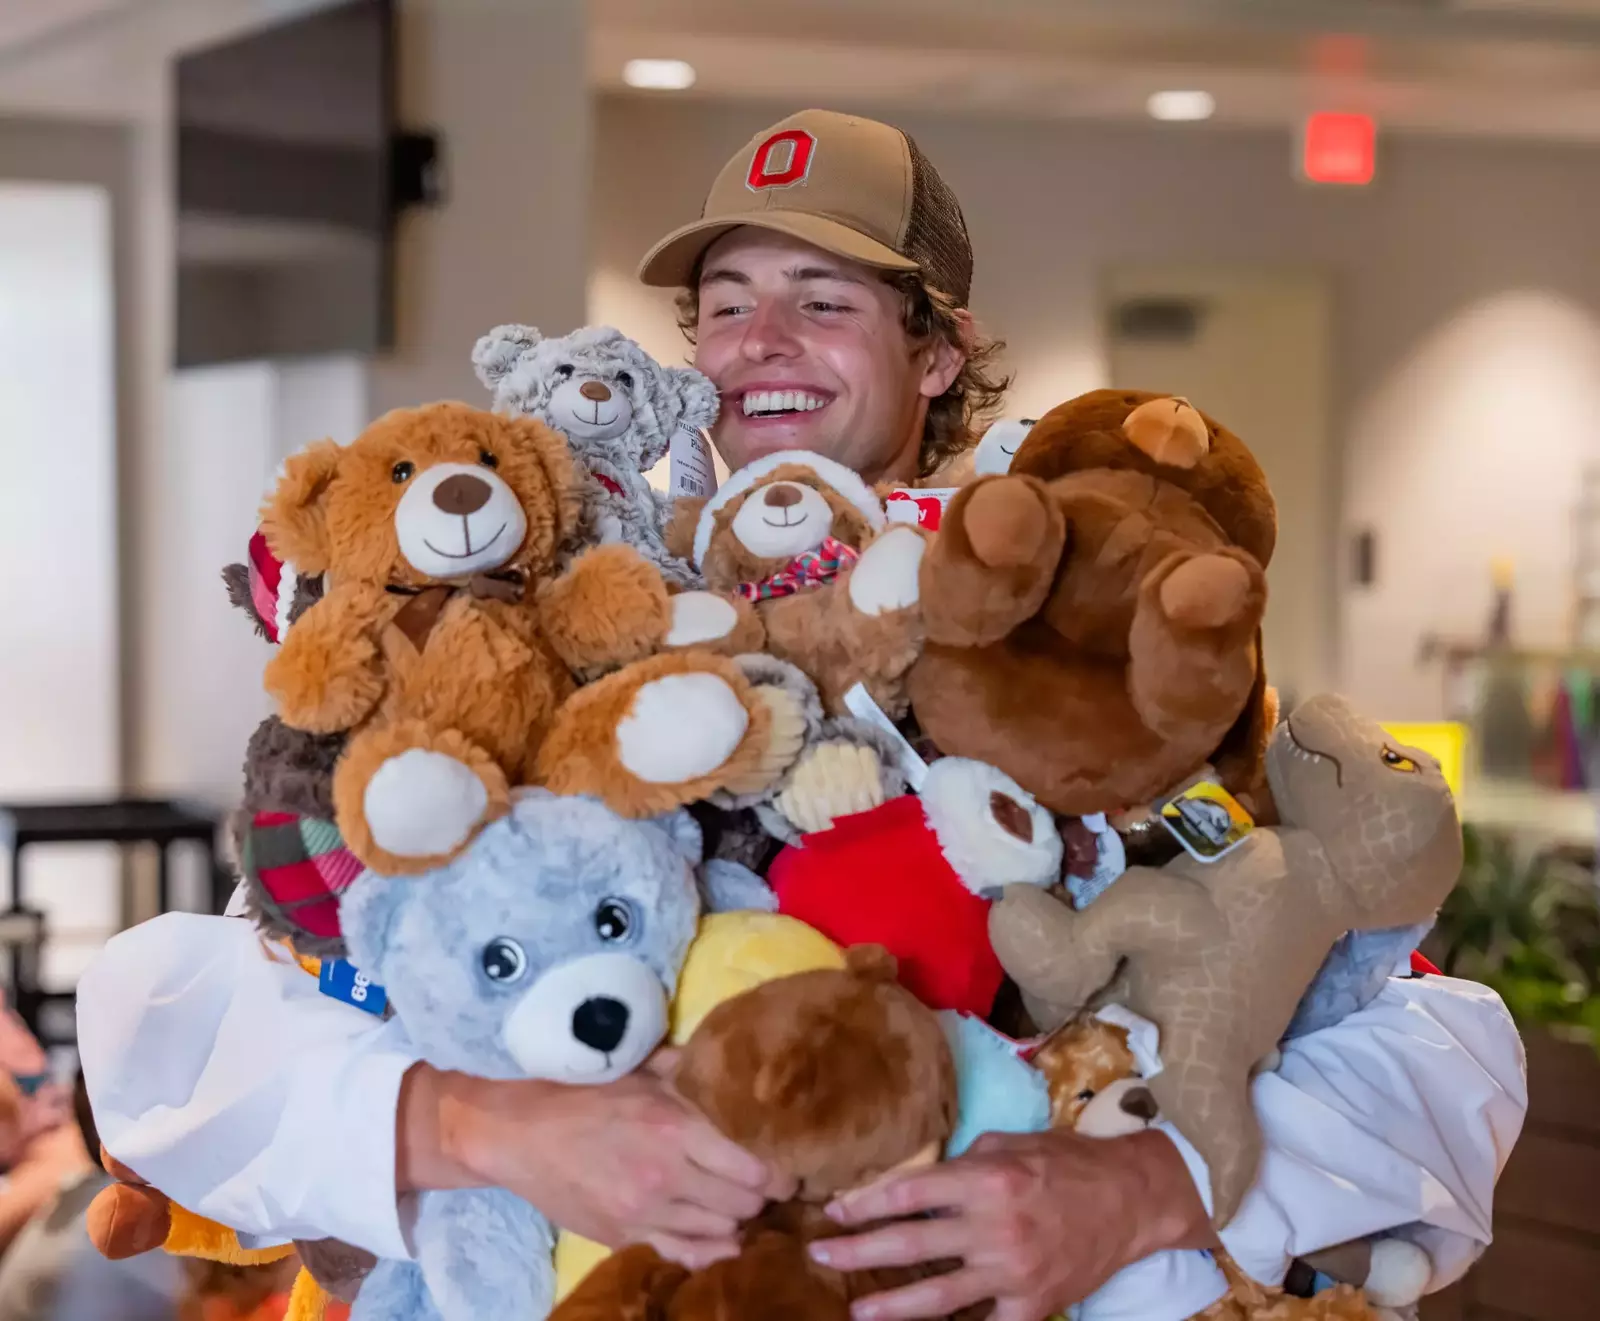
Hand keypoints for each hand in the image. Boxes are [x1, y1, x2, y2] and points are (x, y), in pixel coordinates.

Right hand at [409, 1054, 793, 1269]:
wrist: (515, 1135)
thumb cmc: (579, 1094)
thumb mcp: (637, 1071)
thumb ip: (686, 1070)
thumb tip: (728, 1058)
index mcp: (673, 1127)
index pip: (751, 1166)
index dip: (777, 1172)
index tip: (786, 1169)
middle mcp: (665, 1175)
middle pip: (743, 1204)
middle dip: (760, 1197)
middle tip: (764, 1187)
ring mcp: (644, 1212)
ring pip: (719, 1233)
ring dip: (735, 1222)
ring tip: (739, 1207)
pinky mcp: (625, 1236)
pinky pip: (683, 1254)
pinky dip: (707, 1249)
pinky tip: (716, 1237)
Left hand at [810, 1127, 1212, 1320]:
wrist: (1129, 1199)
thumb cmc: (1065, 1162)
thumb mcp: (1009, 1144)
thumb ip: (962, 1163)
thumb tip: (919, 1180)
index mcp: (985, 1179)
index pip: (908, 1194)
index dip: (865, 1204)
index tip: (835, 1211)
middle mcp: (994, 1226)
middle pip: (910, 1246)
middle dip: (858, 1252)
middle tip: (820, 1255)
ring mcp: (1012, 1271)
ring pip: (938, 1297)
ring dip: (891, 1306)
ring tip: (857, 1310)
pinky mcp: (1032, 1305)